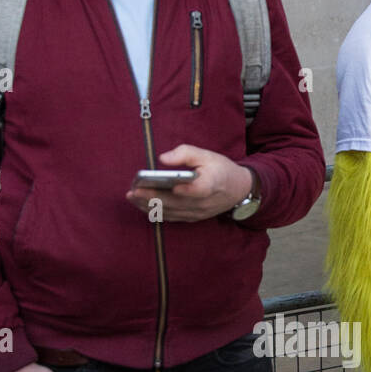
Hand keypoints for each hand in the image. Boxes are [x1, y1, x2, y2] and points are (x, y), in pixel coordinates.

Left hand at [125, 145, 252, 221]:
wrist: (239, 190)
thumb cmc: (221, 169)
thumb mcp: (207, 154)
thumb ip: (185, 153)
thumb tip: (163, 159)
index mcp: (211, 184)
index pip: (196, 190)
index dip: (182, 190)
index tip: (169, 186)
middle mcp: (204, 203)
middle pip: (175, 203)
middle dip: (151, 197)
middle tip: (132, 191)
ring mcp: (198, 213)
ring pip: (171, 212)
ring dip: (149, 206)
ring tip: (132, 198)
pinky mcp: (193, 218)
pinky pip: (172, 217)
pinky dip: (156, 212)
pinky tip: (142, 205)